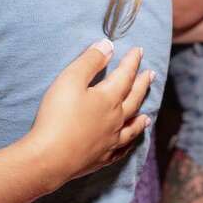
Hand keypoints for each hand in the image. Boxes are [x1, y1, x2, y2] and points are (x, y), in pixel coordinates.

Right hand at [24, 41, 152, 189]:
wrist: (51, 156)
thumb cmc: (58, 115)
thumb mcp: (70, 80)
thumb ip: (90, 61)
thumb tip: (109, 45)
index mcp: (108, 98)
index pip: (125, 75)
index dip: (132, 62)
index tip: (139, 51)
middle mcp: (116, 119)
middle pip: (134, 99)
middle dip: (142, 85)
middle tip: (151, 75)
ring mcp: (111, 140)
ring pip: (132, 126)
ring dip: (141, 116)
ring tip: (148, 113)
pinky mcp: (103, 157)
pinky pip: (123, 149)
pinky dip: (130, 143)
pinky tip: (130, 142)